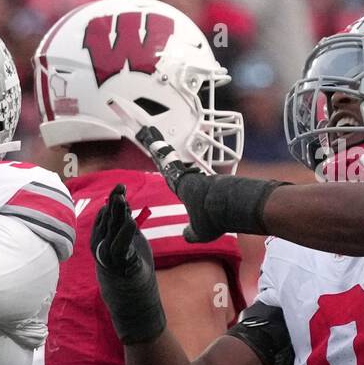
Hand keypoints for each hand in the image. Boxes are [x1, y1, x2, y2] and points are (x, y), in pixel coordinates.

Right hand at [90, 185, 165, 343]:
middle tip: (119, 187)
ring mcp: (109, 263)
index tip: (118, 191)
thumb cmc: (133, 286)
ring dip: (115, 216)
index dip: (111, 206)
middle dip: (113, 205)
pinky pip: (120, 249)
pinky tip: (129, 221)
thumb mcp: (129, 256)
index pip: (104, 223)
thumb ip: (126, 238)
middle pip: (106, 225)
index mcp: (104, 250)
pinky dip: (124, 235)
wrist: (135, 314)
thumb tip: (126, 219)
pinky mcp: (120, 271)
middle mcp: (103, 255)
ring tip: (121, 198)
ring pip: (109, 235)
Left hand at [103, 97, 228, 241]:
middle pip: (165, 157)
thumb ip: (192, 232)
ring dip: (152, 139)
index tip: (161, 158)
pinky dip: (153, 141)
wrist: (220, 207)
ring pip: (162, 151)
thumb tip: (186, 236)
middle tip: (146, 133)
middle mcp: (182, 175)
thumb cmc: (215, 218)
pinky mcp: (177, 166)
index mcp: (186, 187)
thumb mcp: (201, 231)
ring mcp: (180, 169)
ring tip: (142, 128)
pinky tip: (144, 131)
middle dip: (156, 145)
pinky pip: (161, 151)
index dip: (165, 164)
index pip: (172, 172)